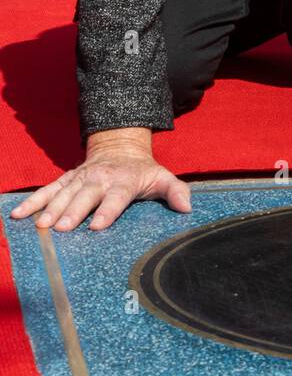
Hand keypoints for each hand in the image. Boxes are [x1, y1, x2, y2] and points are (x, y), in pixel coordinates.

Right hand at [10, 138, 190, 231]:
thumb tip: (187, 207)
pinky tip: (19, 214)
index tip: (97, 225)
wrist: (120, 147)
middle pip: (86, 196)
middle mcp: (100, 178)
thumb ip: (176, 191)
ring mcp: (81, 178)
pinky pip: (48, 190)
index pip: (116, 197)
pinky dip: (34, 201)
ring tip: (40, 225)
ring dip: (51, 208)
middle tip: (61, 228)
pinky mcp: (67, 179)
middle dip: (74, 211)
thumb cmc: (142, 171)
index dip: (107, 210)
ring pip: (64, 193)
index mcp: (124, 181)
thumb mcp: (163, 178)